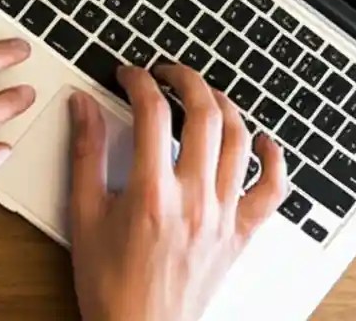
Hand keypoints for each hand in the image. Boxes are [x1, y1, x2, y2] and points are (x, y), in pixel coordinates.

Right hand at [69, 65, 287, 320]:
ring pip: (239, 141)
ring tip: (204, 94)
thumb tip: (83, 109)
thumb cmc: (110, 284)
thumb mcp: (84, 214)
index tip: (129, 75)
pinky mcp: (239, 234)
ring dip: (224, 106)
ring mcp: (222, 215)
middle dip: (186, 78)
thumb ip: (86, 154)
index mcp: (152, 192)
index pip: (152, 112)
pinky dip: (272, 160)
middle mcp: (194, 199)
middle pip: (205, 114)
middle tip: (168, 71)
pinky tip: (262, 142)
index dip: (139, 81)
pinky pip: (271, 191)